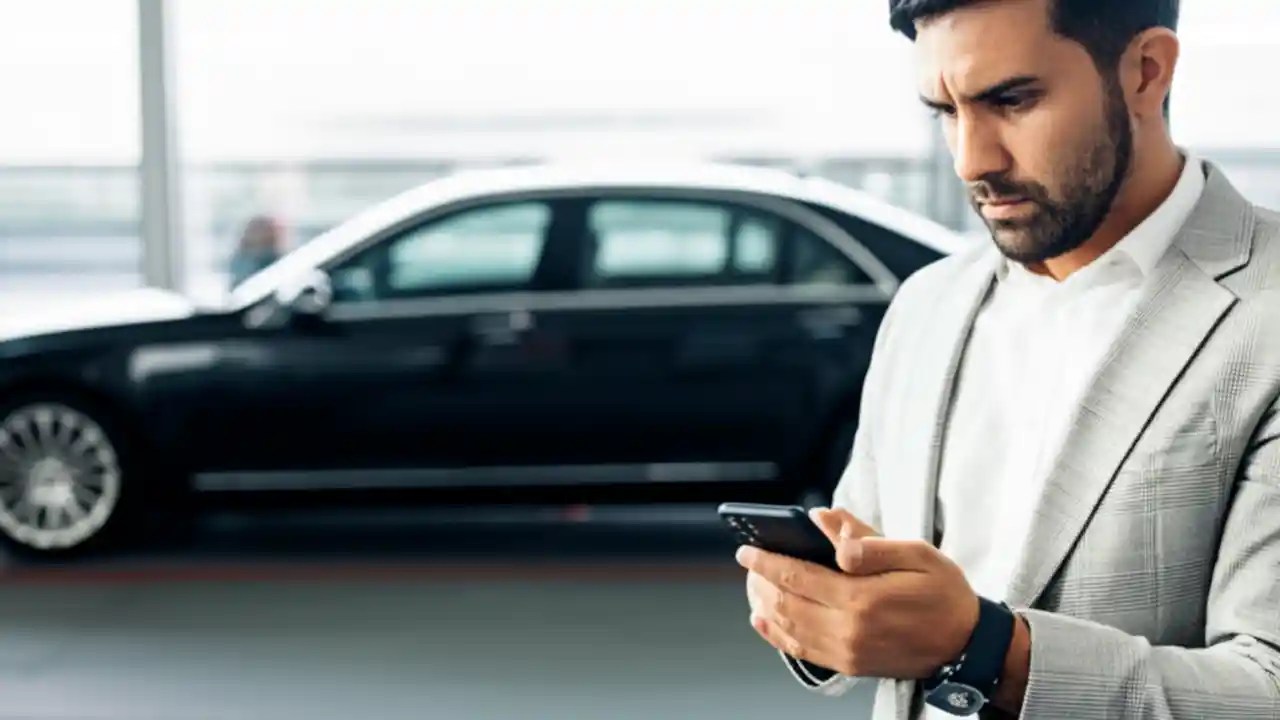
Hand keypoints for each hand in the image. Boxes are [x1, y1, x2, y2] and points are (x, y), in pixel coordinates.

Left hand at [738, 507, 979, 679]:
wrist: (966, 644)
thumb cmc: (943, 592)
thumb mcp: (917, 553)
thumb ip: (868, 539)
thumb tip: (825, 521)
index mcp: (862, 598)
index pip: (797, 577)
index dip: (767, 562)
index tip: (746, 550)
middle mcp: (849, 630)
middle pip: (786, 603)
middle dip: (760, 581)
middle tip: (748, 563)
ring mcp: (847, 652)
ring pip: (788, 628)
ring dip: (764, 605)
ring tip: (752, 584)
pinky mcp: (850, 666)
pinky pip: (801, 651)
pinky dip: (777, 635)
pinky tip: (764, 620)